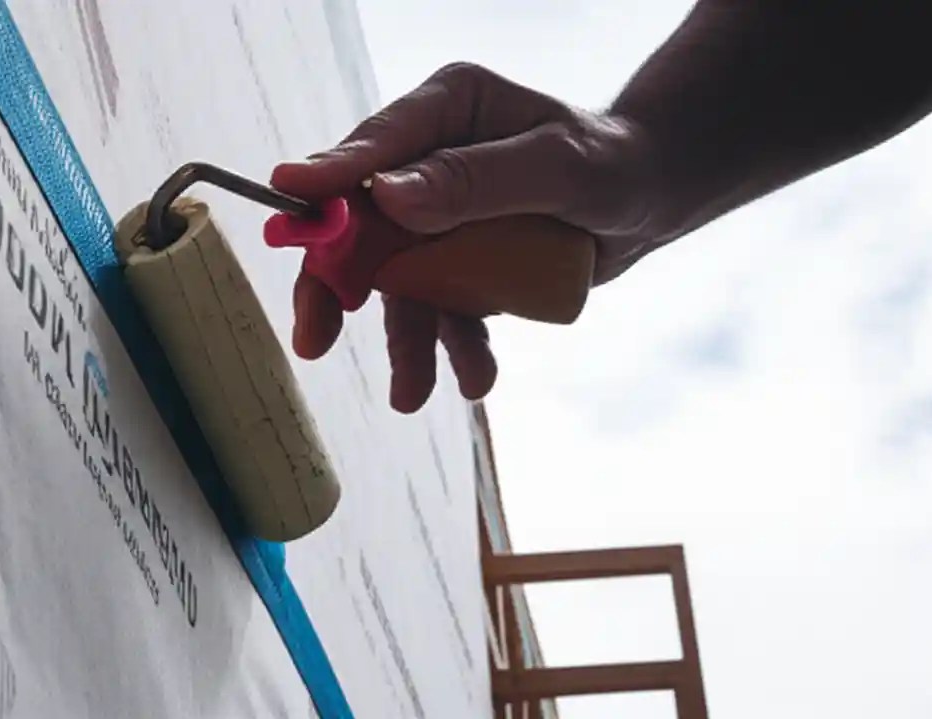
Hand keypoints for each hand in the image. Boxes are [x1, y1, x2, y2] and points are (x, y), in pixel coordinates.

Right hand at [271, 62, 664, 412]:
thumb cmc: (611, 164)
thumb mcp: (559, 167)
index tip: (284, 196)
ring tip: (412, 395)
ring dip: (405, 341)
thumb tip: (389, 197)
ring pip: (396, 281)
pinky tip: (474, 378)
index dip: (328, 178)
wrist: (647, 205)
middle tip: (314, 338)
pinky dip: (452, 348)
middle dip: (335, 285)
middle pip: (359, 224)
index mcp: (447, 110)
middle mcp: (428, 160)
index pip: (376, 146)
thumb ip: (478, 180)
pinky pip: (441, 310)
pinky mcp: (455, 260)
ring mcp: (436, 214)